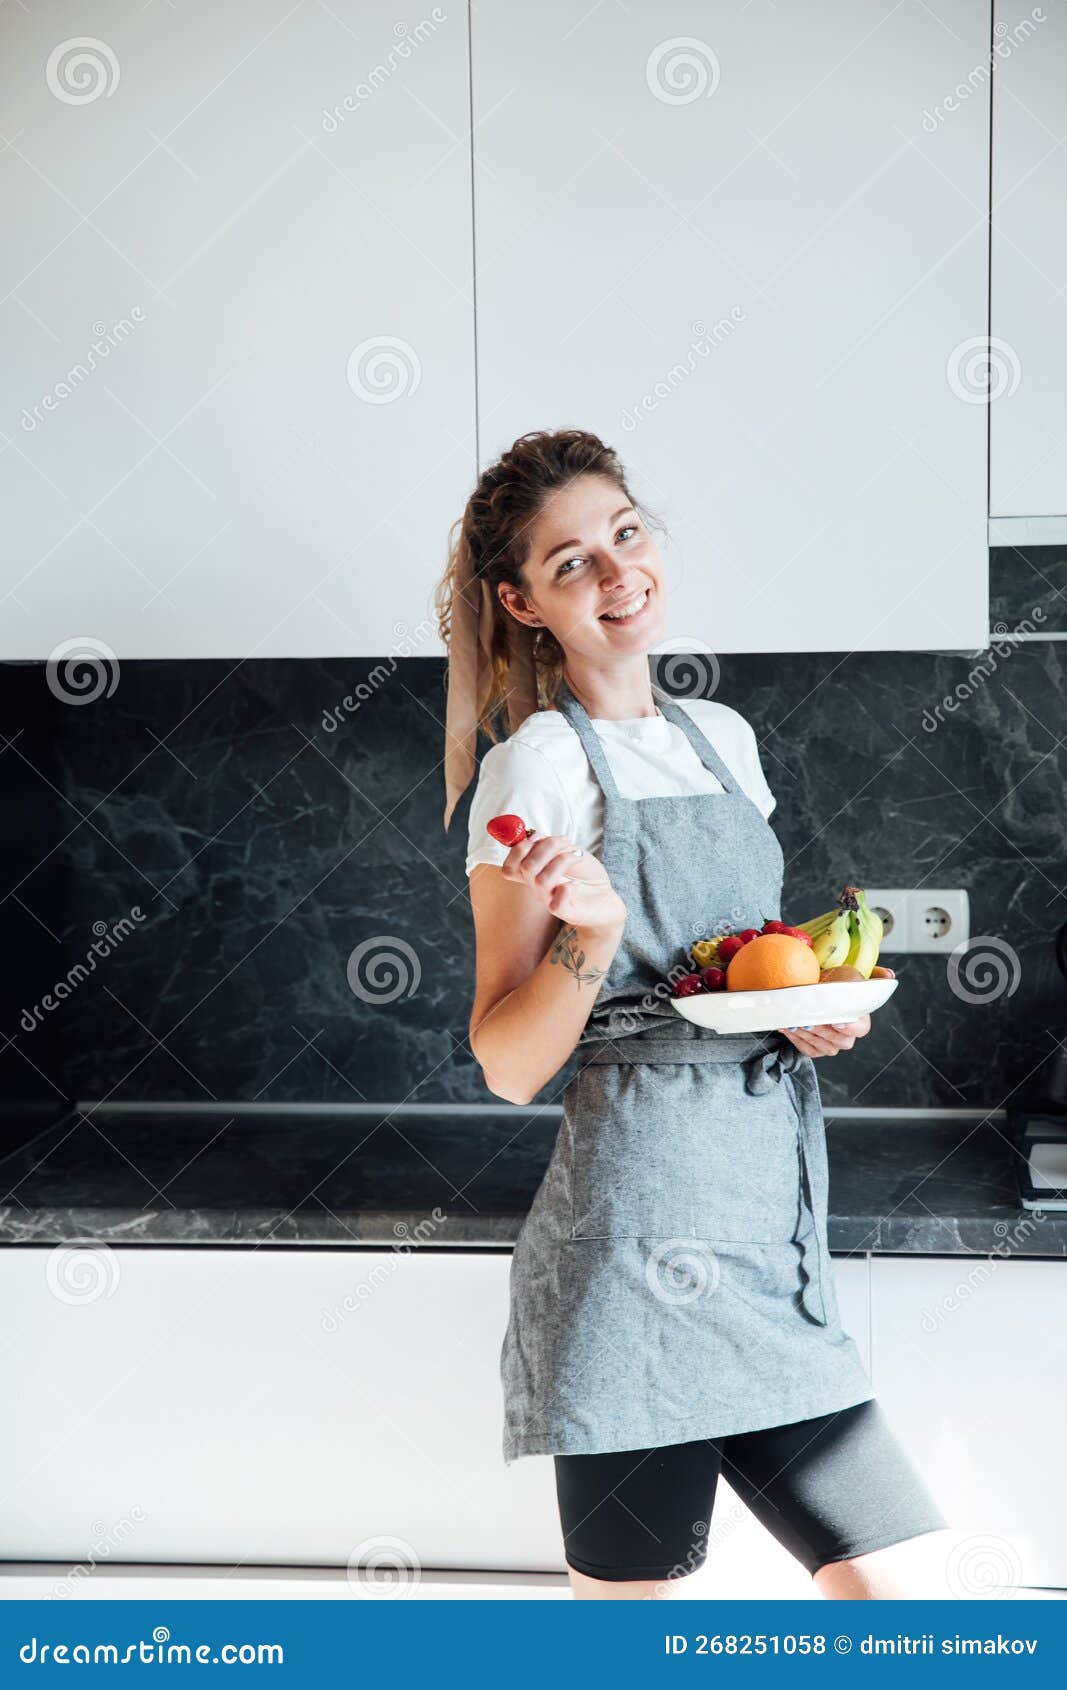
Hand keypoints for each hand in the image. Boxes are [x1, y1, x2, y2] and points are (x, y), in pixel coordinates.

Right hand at [500, 831, 625, 934]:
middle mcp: (537, 888)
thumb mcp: (566, 851)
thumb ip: (548, 843)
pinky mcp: (566, 913)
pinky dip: (567, 889)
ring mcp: (550, 901)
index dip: (519, 849)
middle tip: (567, 842)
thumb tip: (533, 836)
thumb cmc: (584, 874)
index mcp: (533, 873)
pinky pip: (556, 903)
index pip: (509, 867)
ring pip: (542, 881)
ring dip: (563, 861)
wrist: (606, 897)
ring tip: (578, 856)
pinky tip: (576, 885)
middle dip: (547, 847)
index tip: (539, 837)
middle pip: (526, 867)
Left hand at [776, 968, 893, 1056]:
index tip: (837, 1020)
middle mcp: (848, 1036)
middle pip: (841, 1042)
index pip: (861, 1028)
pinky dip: (796, 1039)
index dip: (851, 1026)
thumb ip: (874, 974)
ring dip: (808, 1034)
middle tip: (808, 1019)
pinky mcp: (816, 1049)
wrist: (811, 991)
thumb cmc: (833, 983)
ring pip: (823, 1046)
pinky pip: (808, 1049)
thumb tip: (889, 975)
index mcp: (860, 1019)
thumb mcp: (851, 974)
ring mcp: (832, 1045)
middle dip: (823, 1031)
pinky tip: (786, 1026)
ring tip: (793, 1020)